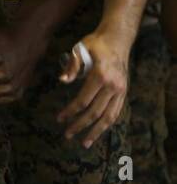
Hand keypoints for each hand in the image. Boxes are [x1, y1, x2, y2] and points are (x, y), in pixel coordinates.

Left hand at [56, 30, 128, 148]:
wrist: (118, 40)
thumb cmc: (95, 44)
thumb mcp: (80, 50)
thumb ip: (71, 66)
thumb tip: (62, 81)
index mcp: (100, 76)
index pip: (83, 101)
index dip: (70, 112)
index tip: (59, 119)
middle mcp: (113, 86)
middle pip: (95, 112)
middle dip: (80, 125)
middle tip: (67, 135)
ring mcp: (121, 90)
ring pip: (109, 117)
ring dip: (96, 131)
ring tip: (85, 143)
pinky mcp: (124, 92)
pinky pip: (116, 112)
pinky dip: (107, 123)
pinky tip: (98, 131)